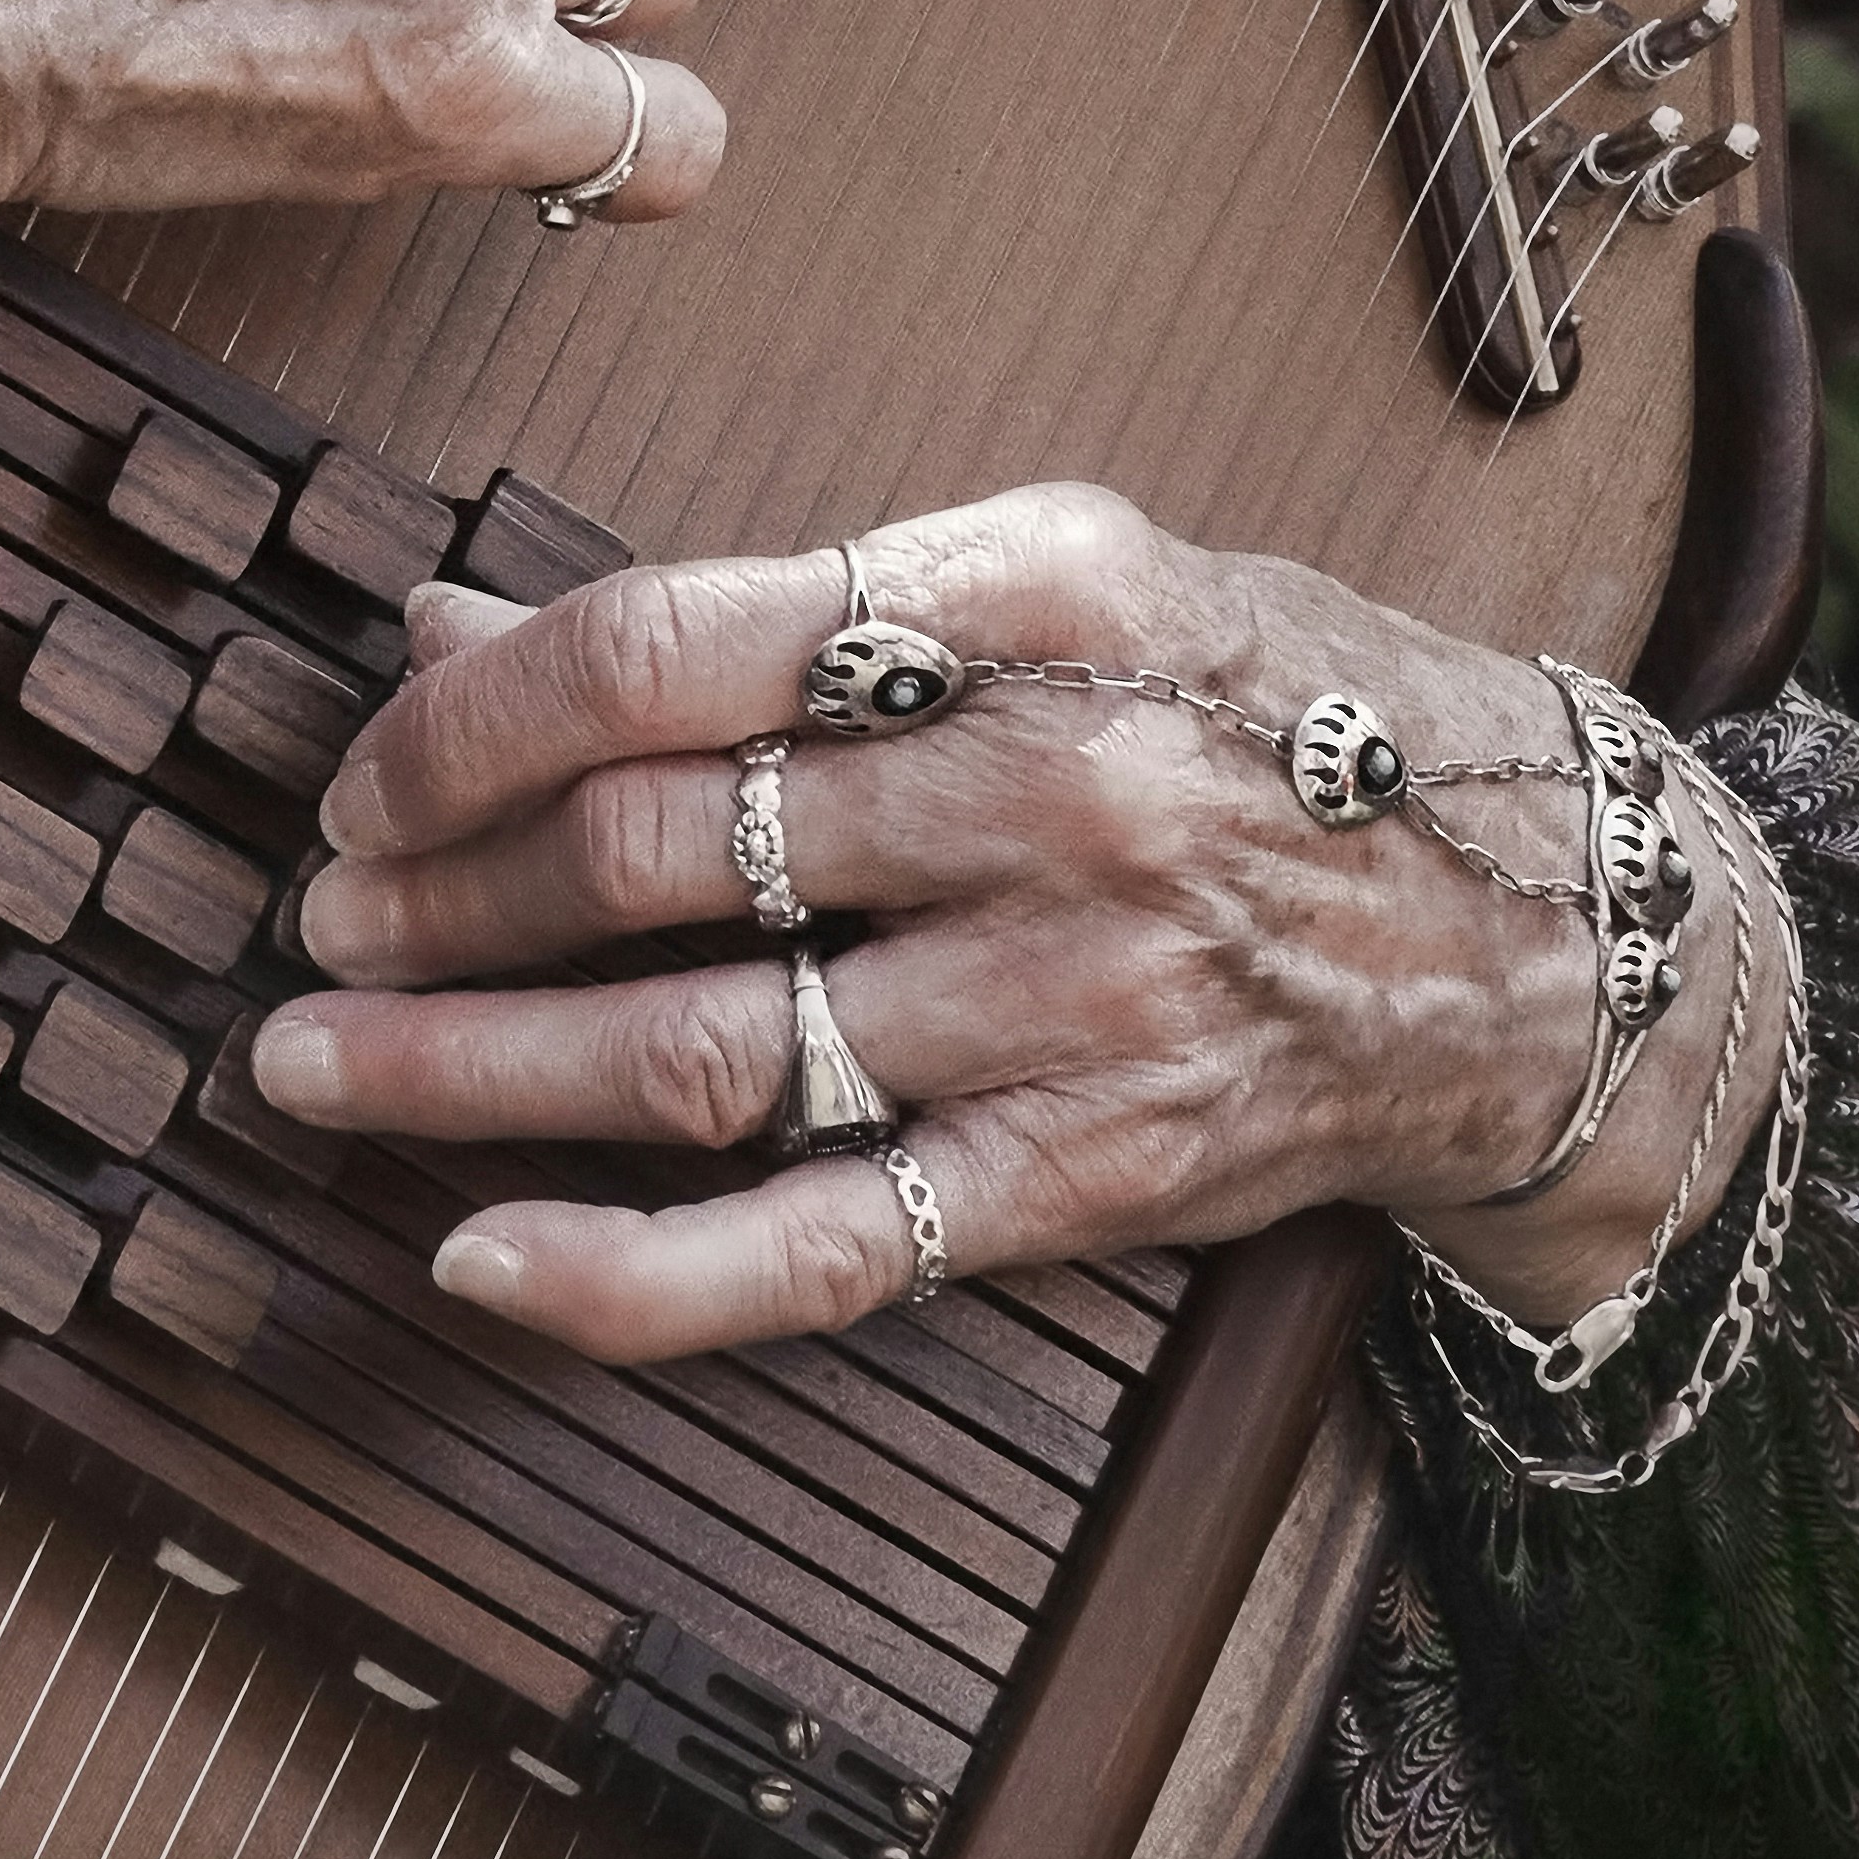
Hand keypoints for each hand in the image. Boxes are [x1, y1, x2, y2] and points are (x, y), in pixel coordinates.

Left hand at [260, 485, 1784, 1362]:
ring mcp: (1071, 996)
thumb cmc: (1259, 717)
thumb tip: (443, 627)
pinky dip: (633, 1273)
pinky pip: (819, 1241)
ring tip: (315, 1065)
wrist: (1544, 922)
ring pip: (698, 1045)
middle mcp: (1052, 787)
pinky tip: (483, 1260)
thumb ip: (757, 614)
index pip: (666, 647)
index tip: (368, 776)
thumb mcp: (1050, 585)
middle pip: (653, 848)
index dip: (465, 725)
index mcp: (1032, 595)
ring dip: (465, 1069)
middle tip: (322, 922)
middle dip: (435, 895)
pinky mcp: (1084, 1171)